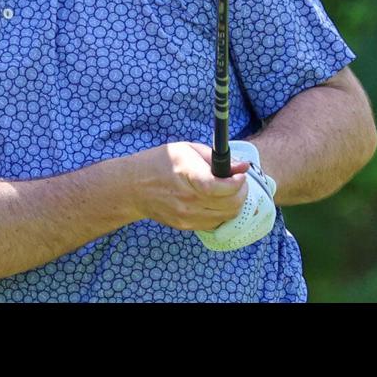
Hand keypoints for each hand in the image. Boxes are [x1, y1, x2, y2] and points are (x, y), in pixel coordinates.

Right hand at [129, 142, 253, 230]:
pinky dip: (222, 213)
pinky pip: (215, 223)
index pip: (221, 187)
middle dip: (241, 192)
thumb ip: (217, 159)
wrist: (133, 187)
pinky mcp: (185, 226)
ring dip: (234, 204)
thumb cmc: (160, 163)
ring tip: (229, 191)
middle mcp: (187, 199)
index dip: (237, 183)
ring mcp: (186, 216)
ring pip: (227, 217)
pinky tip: (216, 201)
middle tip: (239, 182)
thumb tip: (243, 166)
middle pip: (230, 205)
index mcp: (187, 175)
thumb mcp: (188, 149)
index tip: (241, 175)